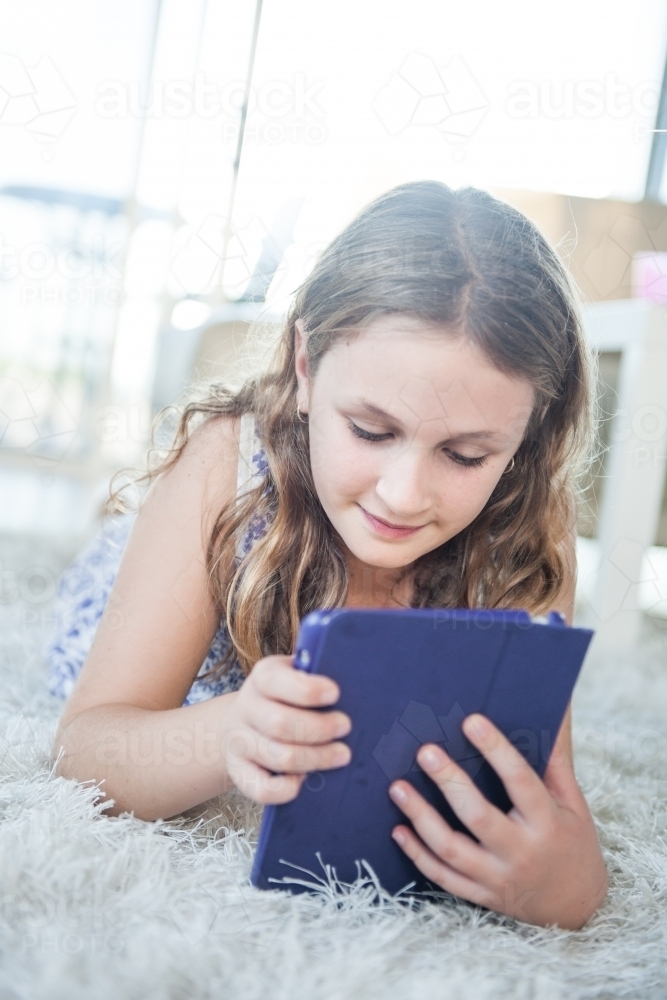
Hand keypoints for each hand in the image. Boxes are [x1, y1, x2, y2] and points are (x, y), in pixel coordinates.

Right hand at [220, 655, 351, 803]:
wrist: (240, 722)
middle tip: (345, 727)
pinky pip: (262, 789)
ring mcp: (239, 742)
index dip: (307, 690)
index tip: (335, 694)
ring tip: (341, 754)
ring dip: (316, 758)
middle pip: (280, 723)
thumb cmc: (285, 698)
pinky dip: (287, 789)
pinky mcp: (239, 772)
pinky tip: (305, 779)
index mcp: (262, 677)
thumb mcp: (295, 675)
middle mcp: (246, 708)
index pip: (276, 681)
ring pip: (278, 757)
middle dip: (319, 728)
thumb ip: (315, 674)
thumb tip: (352, 678)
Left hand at [388, 713, 606, 928]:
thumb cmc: (573, 842)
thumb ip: (557, 755)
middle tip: (425, 751)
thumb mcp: (572, 801)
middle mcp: (521, 853)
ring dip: (421, 818)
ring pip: (452, 850)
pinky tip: (398, 829)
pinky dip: (418, 855)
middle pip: (479, 817)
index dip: (497, 750)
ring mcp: (498, 878)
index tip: (472, 721)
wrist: (576, 907)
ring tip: (397, 788)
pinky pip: (443, 877)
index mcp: (547, 823)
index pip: (520, 782)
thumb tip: (558, 705)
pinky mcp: (481, 895)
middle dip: (449, 783)